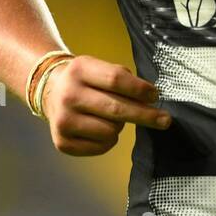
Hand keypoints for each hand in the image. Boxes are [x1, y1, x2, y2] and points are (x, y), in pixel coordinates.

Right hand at [41, 55, 171, 155]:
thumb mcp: (100, 68)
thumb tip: (150, 100)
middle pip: (116, 109)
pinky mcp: (62, 142)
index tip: (156, 96)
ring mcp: (63, 120)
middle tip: (165, 120)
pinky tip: (99, 128)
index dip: (140, 89)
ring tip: (111, 117)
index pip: (116, 80)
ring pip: (111, 131)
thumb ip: (124, 80)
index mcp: (80, 70)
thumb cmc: (86, 80)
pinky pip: (101, 146)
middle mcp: (68, 95)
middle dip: (145, 116)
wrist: (50, 91)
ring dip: (120, 126)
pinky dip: (108, 140)